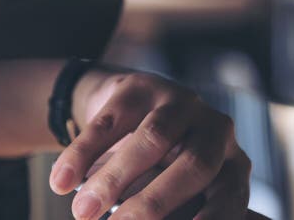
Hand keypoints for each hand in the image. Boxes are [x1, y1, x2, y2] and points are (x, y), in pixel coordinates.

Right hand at [49, 71, 253, 219]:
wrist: (128, 113)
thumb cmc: (158, 171)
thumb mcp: (173, 196)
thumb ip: (170, 214)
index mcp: (232, 164)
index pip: (231, 193)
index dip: (216, 216)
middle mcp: (216, 129)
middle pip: (195, 164)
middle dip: (155, 202)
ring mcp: (182, 102)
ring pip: (154, 138)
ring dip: (113, 180)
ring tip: (82, 213)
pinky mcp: (142, 85)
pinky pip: (111, 121)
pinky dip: (82, 155)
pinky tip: (61, 182)